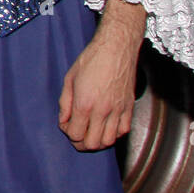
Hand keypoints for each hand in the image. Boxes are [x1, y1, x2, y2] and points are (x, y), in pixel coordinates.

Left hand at [58, 0, 145, 150]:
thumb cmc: (92, 59)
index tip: (66, 124)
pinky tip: (106, 127)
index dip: (67, 133)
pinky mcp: (129, 107)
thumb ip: (65, 103)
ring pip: (109, 141)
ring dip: (98, 141)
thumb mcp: (69, 79)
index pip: (75, 134)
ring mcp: (118, 110)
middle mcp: (103, 110)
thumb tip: (64, 120)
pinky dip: (114, 134)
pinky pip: (124, 131)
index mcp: (85, 103)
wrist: (116, 48)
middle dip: (80, 143)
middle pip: (92, 143)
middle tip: (76, 134)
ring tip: (91, 132)